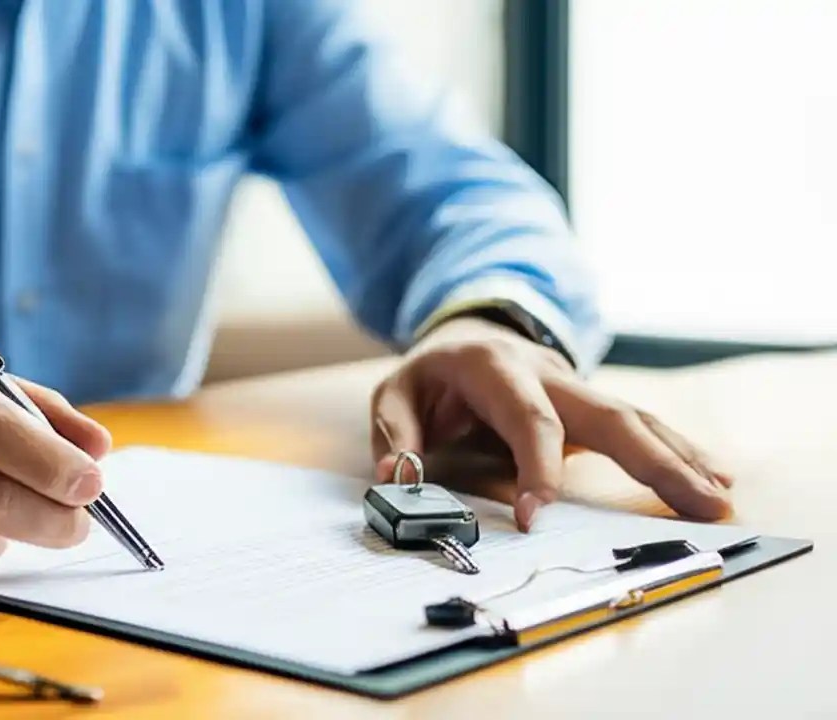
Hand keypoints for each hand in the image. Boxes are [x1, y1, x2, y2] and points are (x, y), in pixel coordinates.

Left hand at [370, 317, 733, 529]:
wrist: (465, 329)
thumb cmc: (432, 373)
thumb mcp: (395, 393)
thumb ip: (397, 434)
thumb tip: (400, 478)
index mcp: (495, 369)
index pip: (527, 419)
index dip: (537, 467)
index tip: (537, 517)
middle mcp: (547, 373)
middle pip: (608, 413)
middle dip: (653, 459)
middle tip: (696, 502)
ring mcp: (576, 386)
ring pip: (636, 417)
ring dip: (680, 457)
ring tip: (719, 496)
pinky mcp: (590, 405)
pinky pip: (639, 426)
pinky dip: (677, 451)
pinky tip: (714, 476)